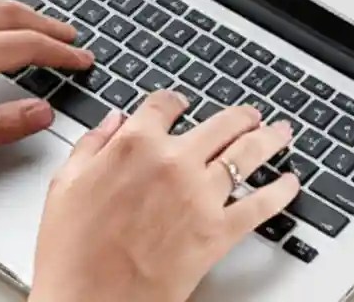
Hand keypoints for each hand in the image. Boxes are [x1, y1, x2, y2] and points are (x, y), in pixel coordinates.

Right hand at [31, 91, 299, 301]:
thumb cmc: (72, 254)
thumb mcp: (64, 185)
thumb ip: (92, 145)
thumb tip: (113, 121)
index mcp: (134, 145)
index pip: (164, 104)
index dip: (175, 101)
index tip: (181, 104)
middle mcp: (173, 162)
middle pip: (220, 123)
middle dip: (240, 116)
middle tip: (250, 116)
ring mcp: (200, 195)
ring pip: (248, 154)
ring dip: (269, 139)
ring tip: (280, 133)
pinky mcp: (219, 231)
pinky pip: (261, 205)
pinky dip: (281, 192)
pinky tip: (289, 184)